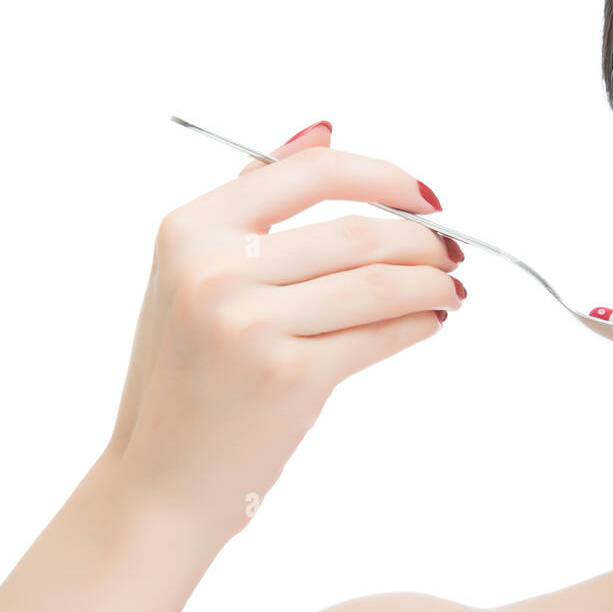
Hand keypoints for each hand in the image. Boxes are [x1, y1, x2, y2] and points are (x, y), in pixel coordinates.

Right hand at [104, 121, 464, 542]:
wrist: (160, 482)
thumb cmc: (186, 377)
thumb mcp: (190, 274)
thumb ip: (252, 198)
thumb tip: (325, 129)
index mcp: (189, 230)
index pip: (311, 172)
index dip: (385, 176)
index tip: (426, 196)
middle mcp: (213, 270)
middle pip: (359, 231)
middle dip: (424, 240)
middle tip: (452, 252)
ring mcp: (249, 325)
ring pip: (380, 282)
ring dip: (433, 282)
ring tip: (450, 289)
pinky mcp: (288, 378)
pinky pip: (381, 334)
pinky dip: (420, 322)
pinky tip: (431, 320)